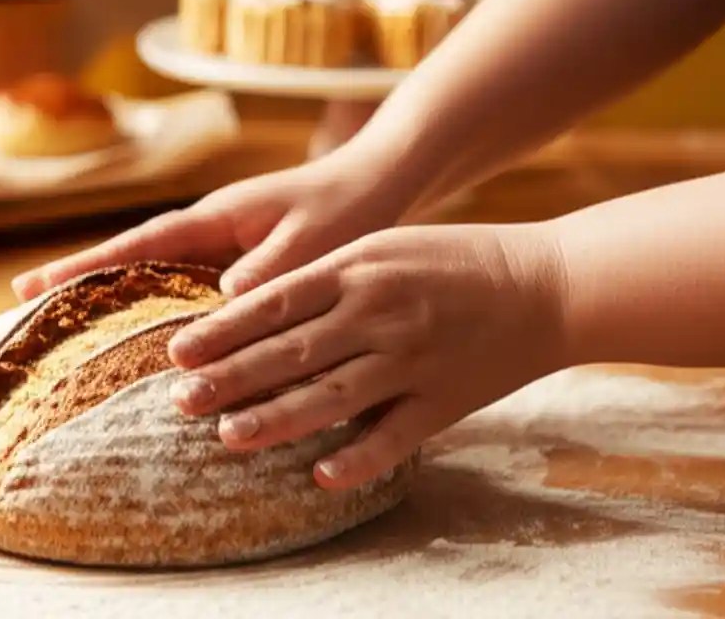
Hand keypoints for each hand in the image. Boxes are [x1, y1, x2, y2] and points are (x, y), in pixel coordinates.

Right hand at [11, 152, 412, 300]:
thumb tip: (225, 300)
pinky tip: (144, 335)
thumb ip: (271, 268)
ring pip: (153, 271)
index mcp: (218, 217)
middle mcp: (209, 229)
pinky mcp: (237, 262)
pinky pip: (185, 286)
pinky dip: (156, 303)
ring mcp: (219, 244)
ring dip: (112, 291)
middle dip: (80, 274)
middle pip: (131, 255)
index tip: (35, 283)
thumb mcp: (312, 241)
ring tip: (63, 320)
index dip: (88, 266)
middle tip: (20, 299)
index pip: (141, 244)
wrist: (374, 184)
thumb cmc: (345, 208)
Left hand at [166, 223, 567, 489]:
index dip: (222, 329)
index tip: (177, 351)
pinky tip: (320, 477)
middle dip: (230, 377)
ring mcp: (411, 360)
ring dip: (276, 420)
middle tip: (180, 400)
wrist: (547, 283)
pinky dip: (357, 459)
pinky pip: (393, 437)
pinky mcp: (444, 400)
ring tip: (229, 437)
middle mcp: (378, 314)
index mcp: (359, 269)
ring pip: (330, 397)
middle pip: (289, 353)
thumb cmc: (458, 259)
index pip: (274, 303)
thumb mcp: (386, 247)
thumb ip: (328, 275)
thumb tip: (257, 303)